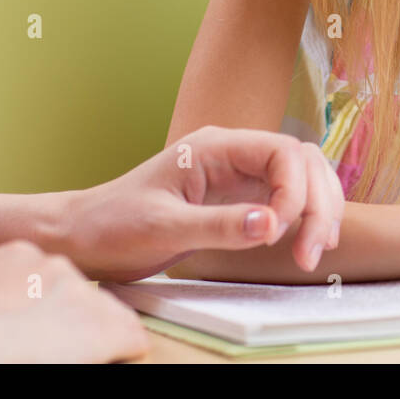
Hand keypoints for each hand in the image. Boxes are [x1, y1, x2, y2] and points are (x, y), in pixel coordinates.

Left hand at [67, 126, 345, 280]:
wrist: (83, 235)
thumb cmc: (113, 225)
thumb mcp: (163, 228)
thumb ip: (219, 225)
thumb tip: (272, 224)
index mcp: (215, 146)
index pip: (282, 151)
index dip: (296, 189)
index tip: (281, 230)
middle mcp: (233, 154)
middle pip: (302, 162)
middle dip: (316, 203)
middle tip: (311, 251)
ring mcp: (239, 175)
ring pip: (303, 177)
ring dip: (316, 210)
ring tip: (314, 251)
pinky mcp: (239, 198)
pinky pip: (287, 198)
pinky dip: (304, 217)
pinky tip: (306, 241)